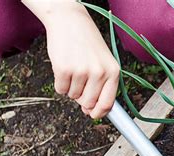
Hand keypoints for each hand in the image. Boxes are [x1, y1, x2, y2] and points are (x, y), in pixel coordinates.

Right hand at [22, 1, 119, 117]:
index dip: (99, 113)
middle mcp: (100, 72)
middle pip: (88, 103)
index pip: (108, 103)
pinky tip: (64, 67)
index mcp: (113, 72)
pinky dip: (60, 83)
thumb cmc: (87, 44)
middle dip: (82, 98)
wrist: (70, 21)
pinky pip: (61, 90)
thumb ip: (102, 87)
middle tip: (80, 81)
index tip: (94, 115)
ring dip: (71, 87)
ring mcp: (82, 71)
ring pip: (73, 97)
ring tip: (74, 68)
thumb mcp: (103, 62)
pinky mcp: (64, 69)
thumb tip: (92, 112)